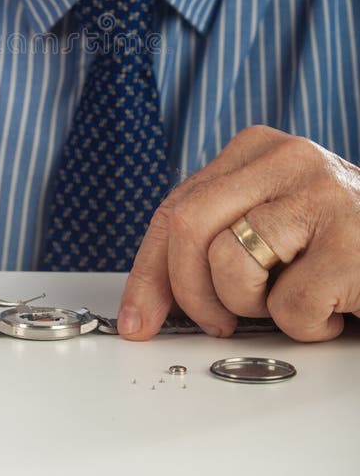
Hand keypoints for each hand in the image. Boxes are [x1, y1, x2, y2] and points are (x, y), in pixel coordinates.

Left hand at [117, 125, 359, 341]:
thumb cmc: (340, 244)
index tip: (138, 318)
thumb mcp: (271, 224)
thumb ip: (216, 237)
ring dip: (253, 308)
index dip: (149, 271)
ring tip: (292, 298)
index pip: (176, 206)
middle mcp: (287, 158)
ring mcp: (322, 195)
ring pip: (229, 265)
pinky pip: (288, 307)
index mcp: (258, 149)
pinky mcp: (351, 242)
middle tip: (219, 321)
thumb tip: (149, 299)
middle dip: (189, 293)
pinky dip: (306, 326)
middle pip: (188, 227)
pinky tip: (334, 305)